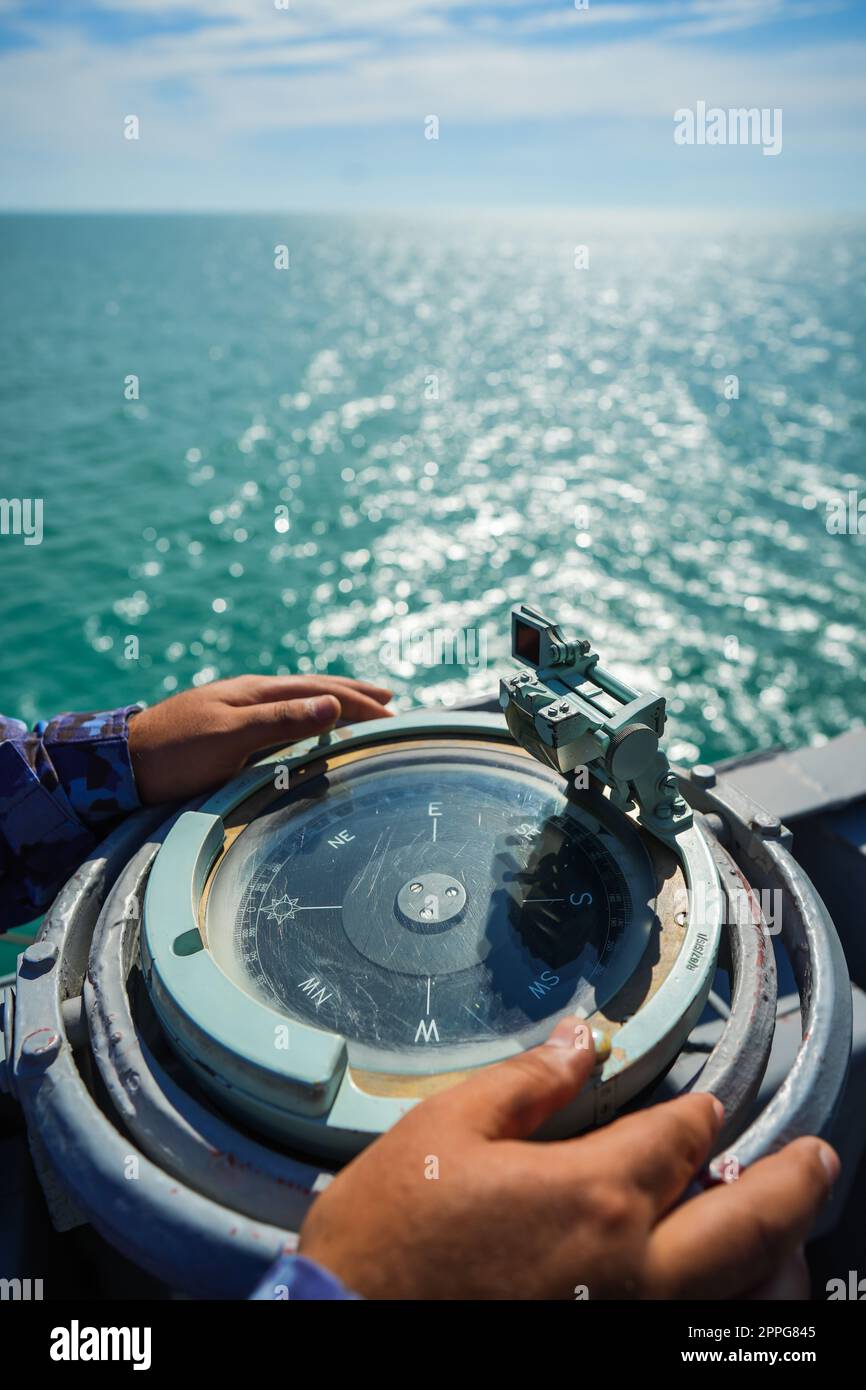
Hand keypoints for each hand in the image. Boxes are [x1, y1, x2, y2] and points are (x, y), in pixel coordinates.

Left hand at [128, 674, 391, 802]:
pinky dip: (309, 720)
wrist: (122, 765)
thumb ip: (283, 719)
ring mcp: (239, 712)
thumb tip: (334, 704)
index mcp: (257, 692)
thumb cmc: (176, 752)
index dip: (359, 702)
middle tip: (390, 703)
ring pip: (299, 703)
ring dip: (333, 705)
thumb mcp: (232, 736)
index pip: (321, 691)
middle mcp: (252, 697)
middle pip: (313, 690)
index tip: (394, 714)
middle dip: (353, 695)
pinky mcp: (229, 732)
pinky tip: (308, 730)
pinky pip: (283, 719)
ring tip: (358, 710)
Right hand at [299, 1018, 838, 1298]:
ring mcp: (633, 1325)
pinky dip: (734, 1308)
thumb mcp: (446, 1129)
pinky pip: (702, 1336)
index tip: (704, 1105)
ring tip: (790, 1226)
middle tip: (820, 1158)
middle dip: (794, 1182)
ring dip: (777, 1253)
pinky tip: (733, 1289)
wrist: (350, 1330)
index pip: (682, 1137)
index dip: (698, 1112)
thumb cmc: (390, 1236)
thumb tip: (580, 1041)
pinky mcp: (613, 1359)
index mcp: (594, 1192)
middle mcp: (635, 1267)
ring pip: (744, 1294)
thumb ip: (527, 1083)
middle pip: (750, 1220)